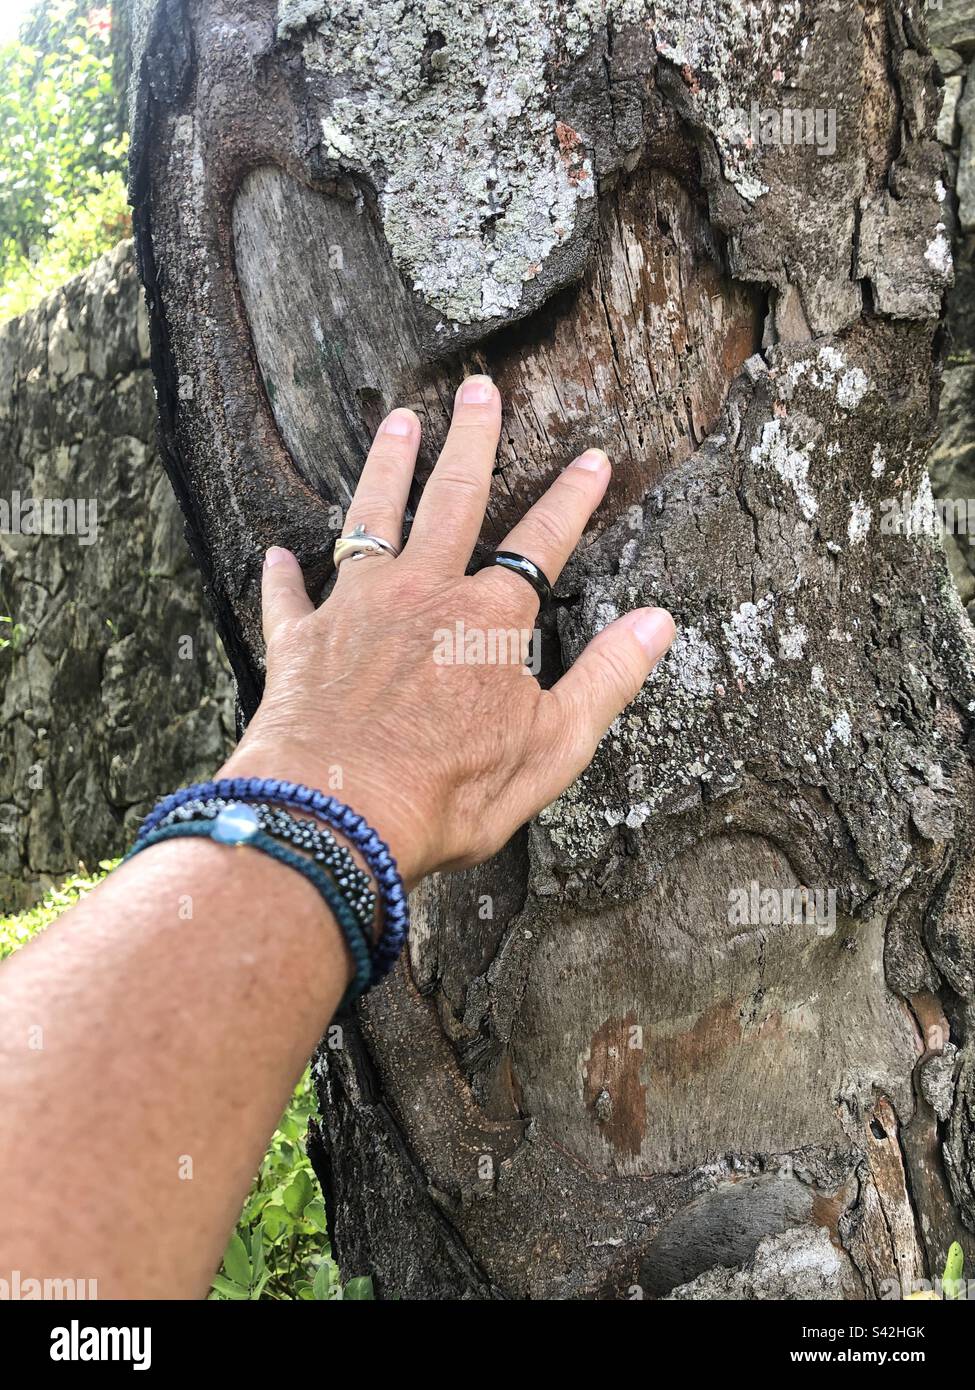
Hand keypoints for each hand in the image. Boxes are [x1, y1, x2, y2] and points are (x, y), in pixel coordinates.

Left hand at [222, 376, 674, 886]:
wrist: (337, 817)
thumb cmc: (451, 791)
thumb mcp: (553, 746)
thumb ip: (606, 679)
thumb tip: (659, 623)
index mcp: (489, 619)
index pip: (544, 542)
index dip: (572, 499)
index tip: (593, 457)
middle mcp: (423, 594)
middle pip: (453, 501)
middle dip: (472, 443)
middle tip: (478, 392)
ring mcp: (356, 610)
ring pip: (372, 518)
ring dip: (385, 467)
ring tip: (396, 421)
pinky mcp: (301, 641)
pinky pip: (291, 597)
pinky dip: (286, 576)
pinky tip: (279, 555)